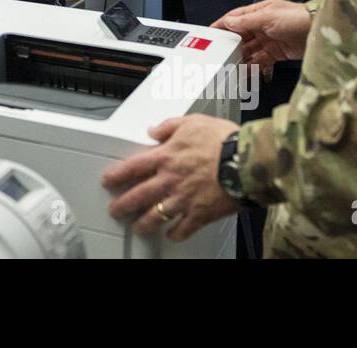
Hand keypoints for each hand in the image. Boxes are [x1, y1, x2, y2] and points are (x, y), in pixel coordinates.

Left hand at [102, 115, 239, 241]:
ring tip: (137, 227)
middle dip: (123, 205)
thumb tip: (153, 130)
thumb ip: (169, 126)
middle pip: (139, 196)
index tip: (108, 181)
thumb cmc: (223, 140)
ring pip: (157, 216)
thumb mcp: (192, 122)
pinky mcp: (201, 214)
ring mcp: (184, 199)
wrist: (247, 160)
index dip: (117, 175)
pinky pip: (184, 228)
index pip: (132, 167)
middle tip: (115, 210)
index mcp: (166, 157)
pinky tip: (171, 235)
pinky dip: (176, 234)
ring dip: (144, 223)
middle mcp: (170, 180)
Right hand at [212, 0, 312, 70]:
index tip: (210, 34)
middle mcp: (263, 25)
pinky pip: (261, 60)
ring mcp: (270, 39)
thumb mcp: (269, 17)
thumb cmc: (298, 18)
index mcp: (260, 12)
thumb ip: (247, 21)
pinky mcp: (278, 52)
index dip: (222, 25)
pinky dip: (253, 66)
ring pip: (250, 50)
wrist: (322, 33)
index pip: (235, 18)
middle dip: (231, 46)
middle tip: (220, 55)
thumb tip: (228, 22)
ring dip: (241, 58)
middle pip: (241, 36)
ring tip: (232, 68)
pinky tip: (247, 72)